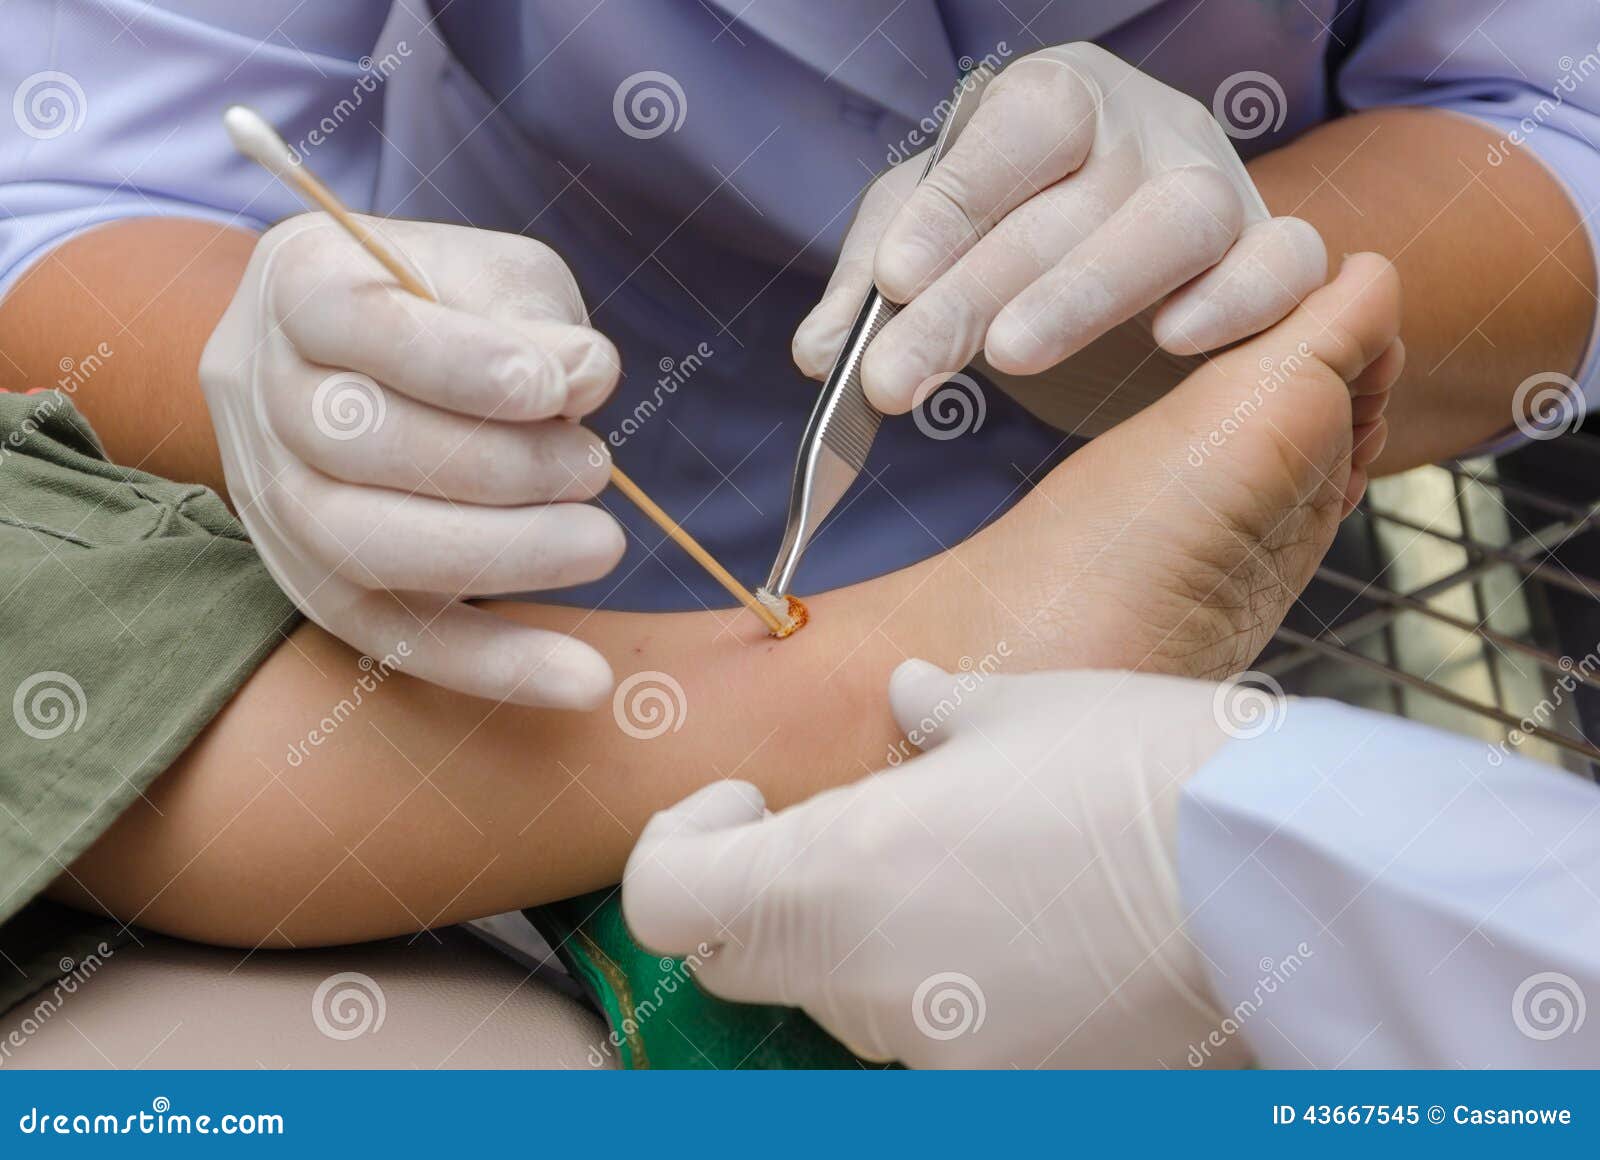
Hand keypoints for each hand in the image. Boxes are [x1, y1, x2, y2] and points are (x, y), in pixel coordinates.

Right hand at [200, 214, 625, 708]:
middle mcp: (259, 386)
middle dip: (491, 466)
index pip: (355, 322)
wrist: (373, 359)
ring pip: (355, 543)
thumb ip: (536, 319)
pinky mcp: (310, 581)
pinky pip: (389, 637)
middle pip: (349, 440)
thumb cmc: (452, 304)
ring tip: (599, 543)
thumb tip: (584, 381)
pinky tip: (584, 680)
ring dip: (496, 556)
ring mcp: (269, 493)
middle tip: (593, 467)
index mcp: (298, 280)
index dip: (459, 363)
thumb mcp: (497, 274)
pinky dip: (493, 662)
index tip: (557, 388)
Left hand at [623, 660, 1251, 1067]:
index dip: (685, 848)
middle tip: (863, 833)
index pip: (670, 902)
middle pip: (751, 960)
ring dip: (878, 946)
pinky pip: (946, 1047)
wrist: (1292, 884)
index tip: (749, 804)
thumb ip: (939, 713)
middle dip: (774, 895)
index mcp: (840, 875)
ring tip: (985, 875)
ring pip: (853, 1006)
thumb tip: (910, 698)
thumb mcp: (1028, 712)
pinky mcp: (1021, 1094)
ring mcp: (944, 1058)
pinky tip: (1042, 937)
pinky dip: (960, 995)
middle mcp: (871, 985)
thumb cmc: (1146, 771)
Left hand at [793, 43, 1326, 420]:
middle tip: (894, 380)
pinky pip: (1287, 261)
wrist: (1129, 279)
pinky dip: (1239, 298)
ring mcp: (1220, 187)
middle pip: (1071, 197)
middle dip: (972, 293)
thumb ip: (874, 288)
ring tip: (1010, 358)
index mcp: (1059, 101)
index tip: (894, 278)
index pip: (1020, 123)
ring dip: (1088, 291)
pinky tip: (1174, 342)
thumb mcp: (932, 247)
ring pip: (1179, 220)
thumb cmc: (1019, 244)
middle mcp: (1147, 130)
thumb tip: (821, 353)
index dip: (959, 197)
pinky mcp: (1274, 254)